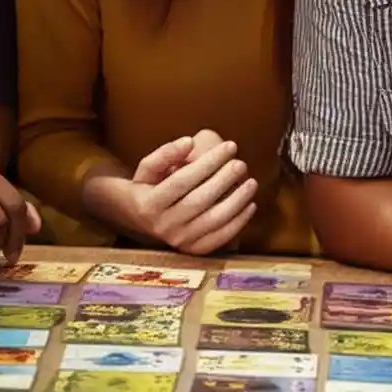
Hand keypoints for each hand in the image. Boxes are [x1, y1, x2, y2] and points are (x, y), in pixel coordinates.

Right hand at [121, 135, 257, 255]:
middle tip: (240, 163)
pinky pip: (221, 237)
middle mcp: (163, 225)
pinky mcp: (194, 250)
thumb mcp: (147, 168)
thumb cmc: (148, 187)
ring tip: (251, 182)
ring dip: (237, 201)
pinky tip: (250, 205)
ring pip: (213, 220)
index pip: (182, 180)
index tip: (229, 147)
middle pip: (199, 200)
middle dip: (224, 180)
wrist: (140, 219)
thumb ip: (165, 153)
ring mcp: (179, 240)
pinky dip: (239, 222)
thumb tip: (189, 142)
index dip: (208, 162)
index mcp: (149, 203)